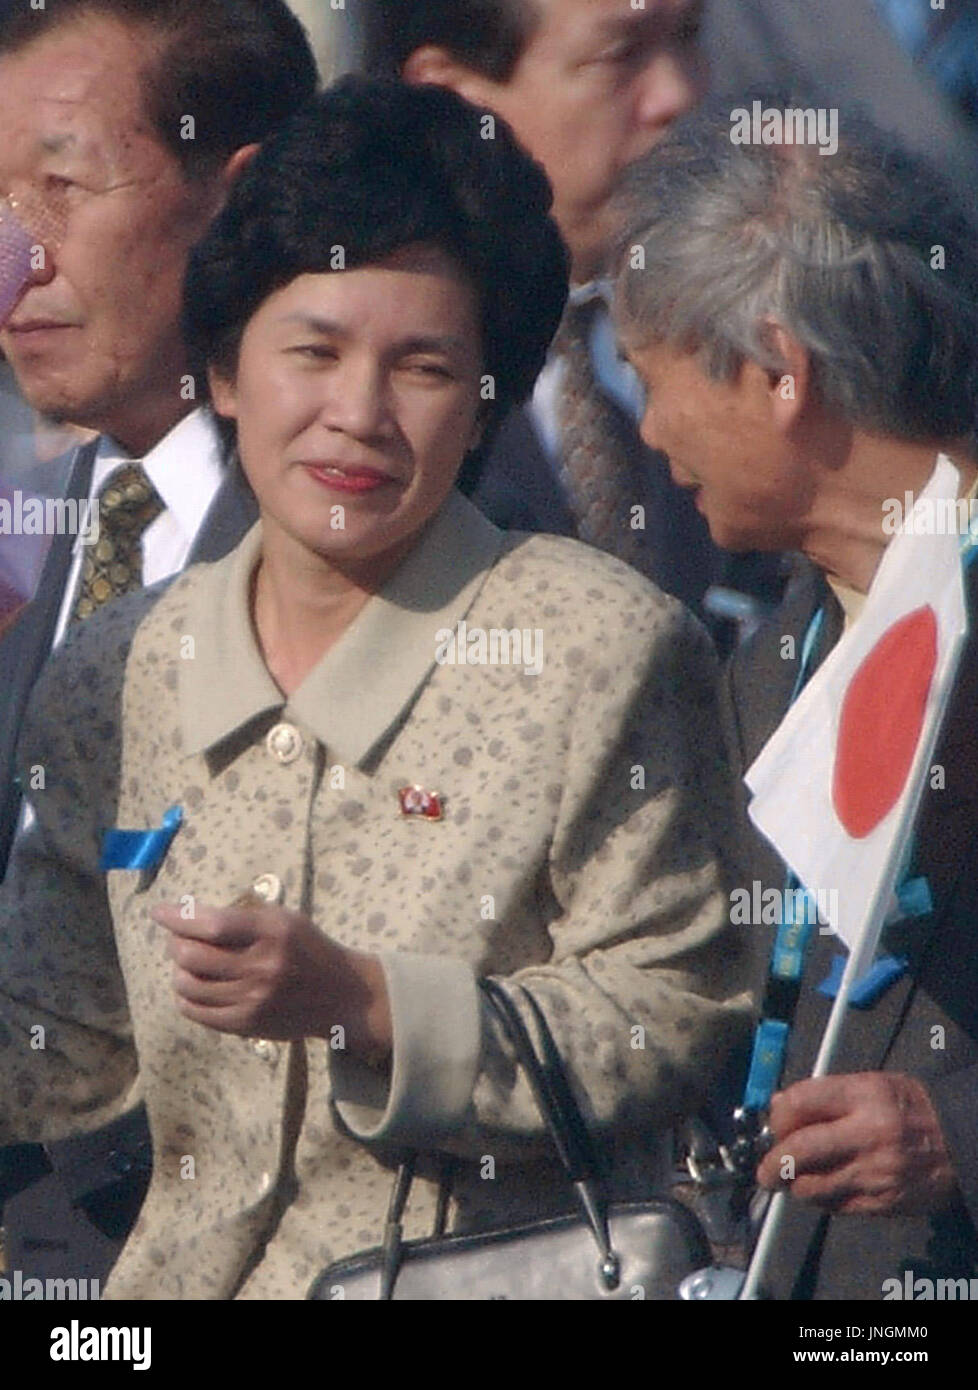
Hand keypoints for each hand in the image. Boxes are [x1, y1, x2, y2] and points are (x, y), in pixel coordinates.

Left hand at [151, 900, 391, 1063]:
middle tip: (178, 940)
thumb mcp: (284, 920)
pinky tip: (193, 988)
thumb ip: (243, 917)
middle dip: (175, 944)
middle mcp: (261, 966)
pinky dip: (186, 997)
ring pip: (188, 986)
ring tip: (187, 965)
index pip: (212, 924)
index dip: (178, 918)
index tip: (160, 912)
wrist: (342, 995)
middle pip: (192, 956)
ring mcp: (252, 1000)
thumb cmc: (308, 948)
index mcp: (272, 932)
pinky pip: (197, 1012)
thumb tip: (190, 917)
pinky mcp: (246, 1025)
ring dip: (179, 971)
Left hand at [755, 1072, 957, 1214]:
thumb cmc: (911, 1107)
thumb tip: (779, 1108)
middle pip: (799, 1151)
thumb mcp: (871, 1084)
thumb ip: (826, 1095)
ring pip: (812, 1188)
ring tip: (795, 1179)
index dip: (778, 1117)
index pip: (800, 1104)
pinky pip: (836, 1207)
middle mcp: (867, 1134)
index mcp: (863, 1095)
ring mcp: (875, 1173)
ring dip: (795, 1186)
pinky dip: (823, 1200)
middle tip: (765, 1170)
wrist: (961, 1141)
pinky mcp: (883, 1203)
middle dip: (772, 1164)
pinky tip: (827, 1188)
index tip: (774, 1126)